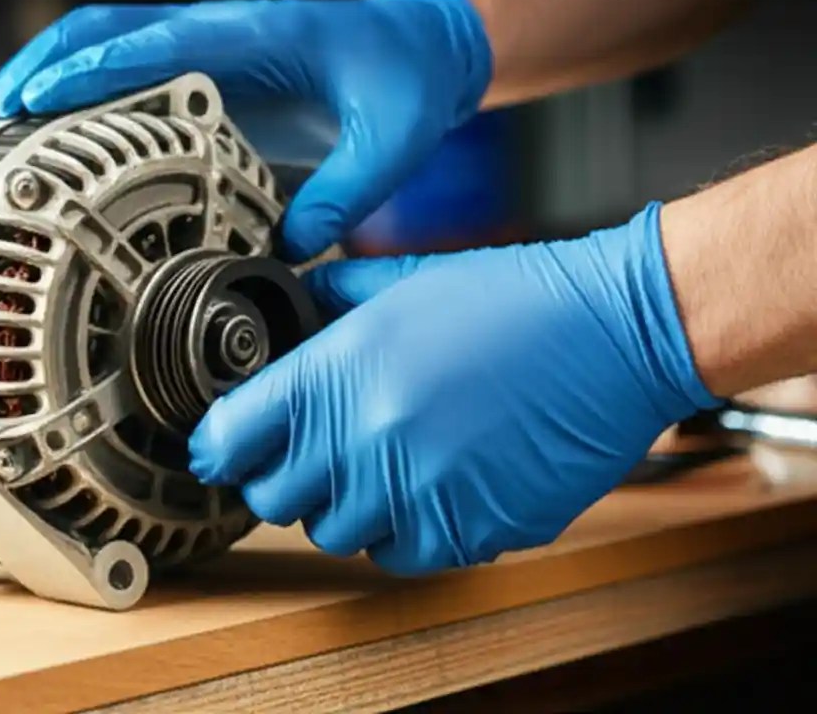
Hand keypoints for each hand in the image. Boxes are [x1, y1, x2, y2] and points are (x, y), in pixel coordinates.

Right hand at [0, 0, 492, 261]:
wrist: (429, 44)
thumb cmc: (410, 74)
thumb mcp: (392, 139)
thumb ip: (343, 193)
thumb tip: (291, 244)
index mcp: (258, 32)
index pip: (158, 43)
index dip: (94, 71)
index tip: (38, 99)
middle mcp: (222, 32)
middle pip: (110, 31)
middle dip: (45, 66)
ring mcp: (211, 50)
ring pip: (113, 47)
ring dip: (55, 78)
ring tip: (3, 123)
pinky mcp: (211, 75)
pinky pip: (135, 74)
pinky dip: (89, 96)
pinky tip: (63, 135)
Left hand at [188, 203, 720, 573]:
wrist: (615, 335)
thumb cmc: (516, 300)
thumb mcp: (406, 279)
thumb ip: (334, 301)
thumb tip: (295, 305)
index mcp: (337, 372)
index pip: (229, 437)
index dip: (220, 443)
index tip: (225, 446)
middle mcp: (365, 440)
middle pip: (272, 498)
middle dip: (282, 477)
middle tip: (309, 455)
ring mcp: (415, 493)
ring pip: (333, 532)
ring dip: (344, 506)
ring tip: (381, 467)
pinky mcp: (466, 531)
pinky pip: (398, 555)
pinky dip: (399, 532)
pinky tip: (424, 492)